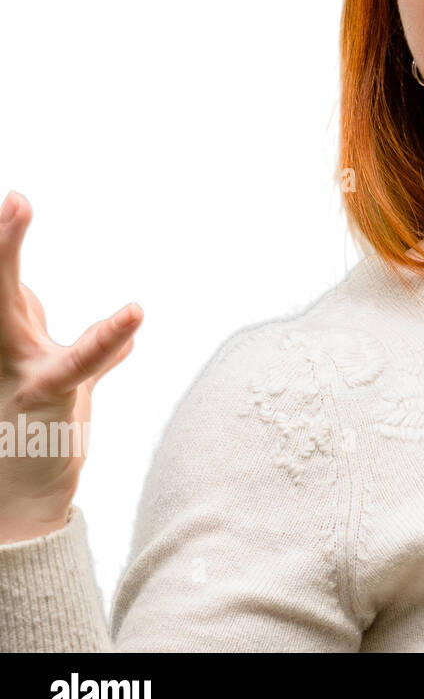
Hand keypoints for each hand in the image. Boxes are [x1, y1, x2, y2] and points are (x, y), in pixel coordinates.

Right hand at [0, 190, 141, 541]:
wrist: (17, 506)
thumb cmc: (35, 442)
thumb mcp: (57, 389)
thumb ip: (89, 358)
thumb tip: (124, 344)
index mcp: (5, 338)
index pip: (4, 282)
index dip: (3, 239)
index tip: (12, 199)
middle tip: (9, 193)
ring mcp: (16, 369)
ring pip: (7, 302)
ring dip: (6, 253)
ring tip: (16, 203)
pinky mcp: (48, 398)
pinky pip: (78, 361)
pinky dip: (108, 337)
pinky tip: (136, 312)